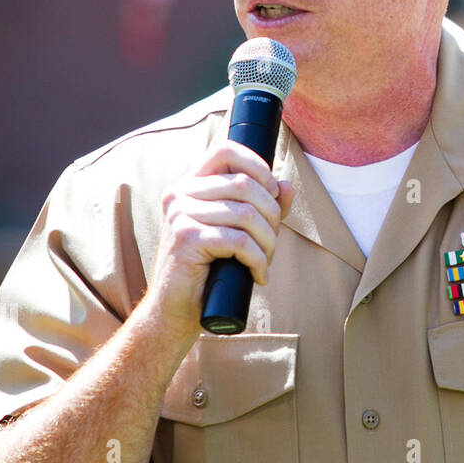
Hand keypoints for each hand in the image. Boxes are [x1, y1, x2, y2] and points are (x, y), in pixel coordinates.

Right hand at [143, 142, 294, 342]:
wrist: (176, 311)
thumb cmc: (210, 270)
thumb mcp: (240, 233)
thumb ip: (263, 207)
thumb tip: (287, 185)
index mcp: (191, 185)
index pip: (226, 151)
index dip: (258, 166)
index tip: (274, 192)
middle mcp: (180, 194)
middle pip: (245, 184)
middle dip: (271, 215)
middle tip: (271, 242)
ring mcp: (180, 215)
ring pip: (247, 214)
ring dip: (268, 241)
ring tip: (265, 260)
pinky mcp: (186, 239)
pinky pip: (239, 240)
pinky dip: (258, 260)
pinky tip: (258, 274)